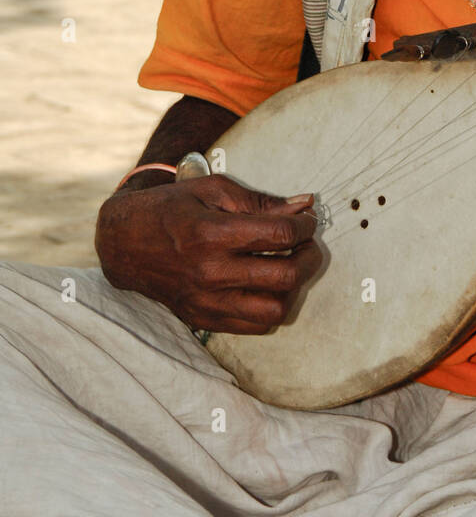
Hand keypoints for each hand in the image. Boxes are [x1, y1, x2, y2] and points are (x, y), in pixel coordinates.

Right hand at [96, 174, 321, 334]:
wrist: (124, 243)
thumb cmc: (170, 209)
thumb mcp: (212, 190)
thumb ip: (260, 201)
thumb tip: (304, 205)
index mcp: (212, 234)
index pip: (280, 236)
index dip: (305, 226)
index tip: (306, 220)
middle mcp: (210, 272)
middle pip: (285, 276)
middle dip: (309, 257)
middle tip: (307, 244)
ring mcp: (205, 301)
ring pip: (274, 310)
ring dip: (293, 289)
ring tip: (289, 267)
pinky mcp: (202, 318)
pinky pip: (253, 326)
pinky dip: (270, 307)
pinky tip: (267, 285)